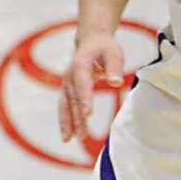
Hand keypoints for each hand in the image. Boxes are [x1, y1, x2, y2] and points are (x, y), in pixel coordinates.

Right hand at [58, 30, 125, 144]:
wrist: (90, 40)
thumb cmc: (104, 47)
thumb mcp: (113, 52)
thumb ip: (114, 67)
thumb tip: (116, 82)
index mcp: (80, 64)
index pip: (82, 83)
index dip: (85, 98)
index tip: (88, 113)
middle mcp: (69, 75)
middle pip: (73, 98)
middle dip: (77, 116)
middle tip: (83, 134)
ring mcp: (66, 83)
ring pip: (65, 105)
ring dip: (67, 122)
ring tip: (69, 139)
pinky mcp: (67, 90)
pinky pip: (64, 107)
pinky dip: (65, 121)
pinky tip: (69, 136)